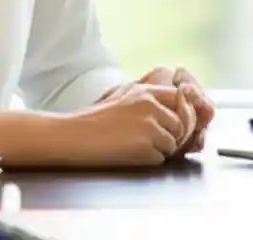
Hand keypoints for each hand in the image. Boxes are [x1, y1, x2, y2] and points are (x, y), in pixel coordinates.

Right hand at [59, 84, 192, 166]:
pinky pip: (160, 159)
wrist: (72, 136)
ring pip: (172, 144)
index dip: (177, 114)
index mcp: (146, 91)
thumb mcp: (123, 97)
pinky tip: (128, 155)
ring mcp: (149, 126)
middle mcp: (151, 105)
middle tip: (147, 140)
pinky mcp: (144, 147)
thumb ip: (149, 98)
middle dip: (169, 136)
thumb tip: (178, 104)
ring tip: (133, 147)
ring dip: (159, 150)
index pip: (179, 99)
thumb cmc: (94, 120)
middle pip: (180, 125)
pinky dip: (148, 161)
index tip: (167, 124)